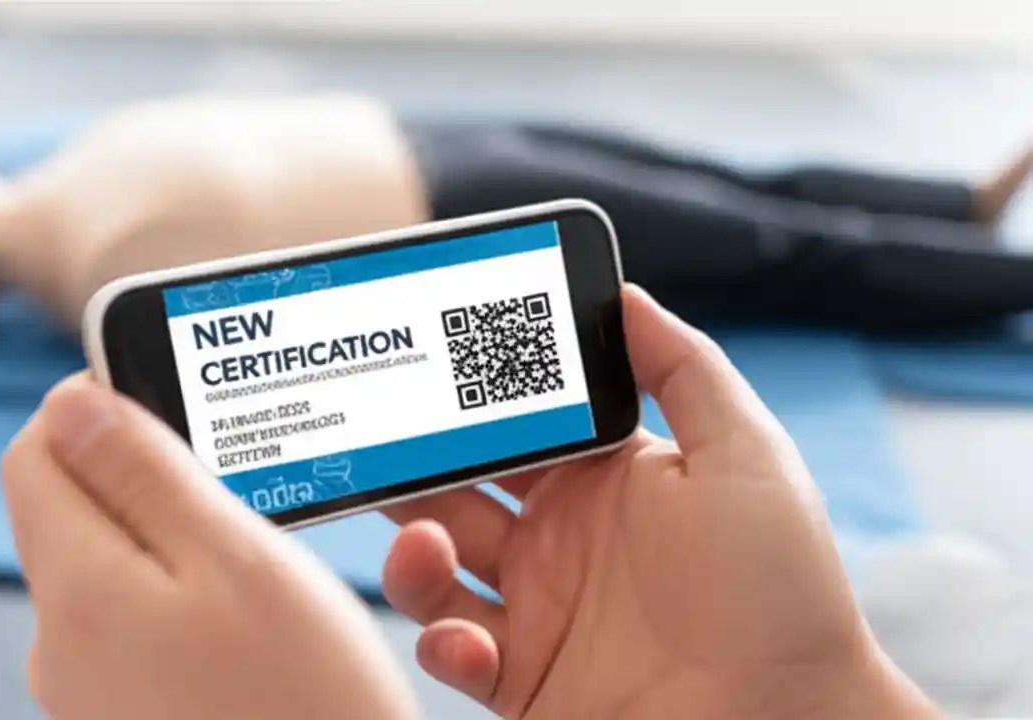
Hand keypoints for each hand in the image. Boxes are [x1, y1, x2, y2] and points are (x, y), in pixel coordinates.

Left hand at [1, 374, 416, 719]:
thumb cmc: (303, 696)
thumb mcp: (233, 557)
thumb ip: (141, 471)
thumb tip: (65, 401)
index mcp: (77, 588)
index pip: (33, 452)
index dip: (94, 409)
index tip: (170, 408)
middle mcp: (58, 644)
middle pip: (69, 509)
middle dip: (142, 478)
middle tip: (235, 489)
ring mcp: (84, 691)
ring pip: (105, 567)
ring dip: (167, 540)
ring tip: (251, 562)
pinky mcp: (120, 718)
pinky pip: (129, 626)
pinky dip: (175, 600)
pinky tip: (242, 623)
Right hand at [380, 285, 940, 718]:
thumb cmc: (780, 587)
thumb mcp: (744, 456)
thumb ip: (683, 368)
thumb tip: (624, 294)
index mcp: (603, 479)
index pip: (515, 425)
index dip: (468, 402)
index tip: (423, 370)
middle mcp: (561, 540)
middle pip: (457, 491)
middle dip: (412, 468)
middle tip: (371, 445)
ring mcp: (539, 612)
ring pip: (436, 570)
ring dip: (412, 555)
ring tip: (422, 546)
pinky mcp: (525, 681)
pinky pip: (455, 654)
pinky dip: (444, 645)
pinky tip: (469, 640)